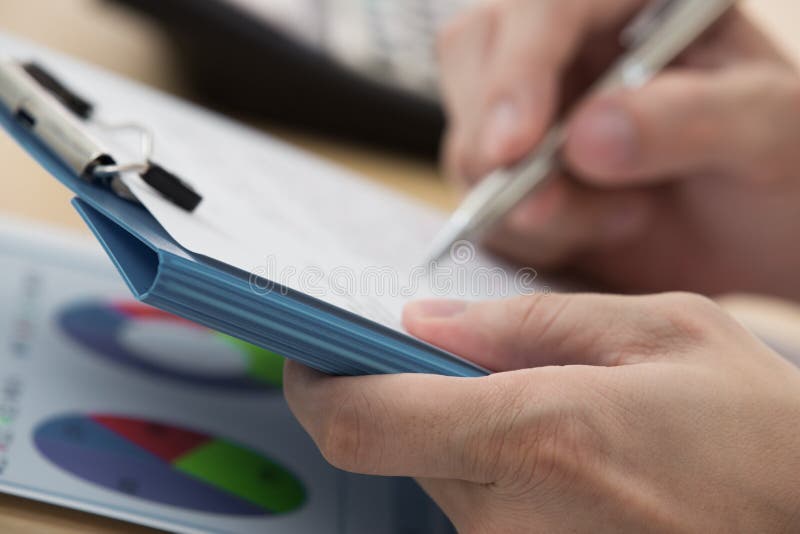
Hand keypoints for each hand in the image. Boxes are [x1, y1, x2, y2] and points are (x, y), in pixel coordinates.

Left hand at [285, 294, 799, 532]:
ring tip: (535, 405)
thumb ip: (532, 322)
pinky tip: (558, 453)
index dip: (315, 383)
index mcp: (537, 437)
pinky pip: (482, 514)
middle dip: (404, 395)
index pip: (359, 422)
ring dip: (459, 434)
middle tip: (453, 357)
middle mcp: (515, 521)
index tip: (308, 352)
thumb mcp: (662, 333)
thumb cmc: (766, 439)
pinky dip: (493, 472)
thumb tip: (430, 323)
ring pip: (438, 479)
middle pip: (392, 447)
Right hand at [439, 1, 799, 300]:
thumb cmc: (783, 167)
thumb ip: (697, 118)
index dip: (520, 67)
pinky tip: (593, 229)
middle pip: (476, 51)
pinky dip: (524, 230)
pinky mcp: (517, 165)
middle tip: (547, 203)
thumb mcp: (774, 132)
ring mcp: (539, 102)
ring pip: (468, 135)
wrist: (765, 235)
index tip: (514, 147)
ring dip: (524, 198)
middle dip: (498, 139)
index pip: (550, 3)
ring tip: (623, 217)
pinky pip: (478, 196)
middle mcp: (575, 41)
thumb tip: (585, 136)